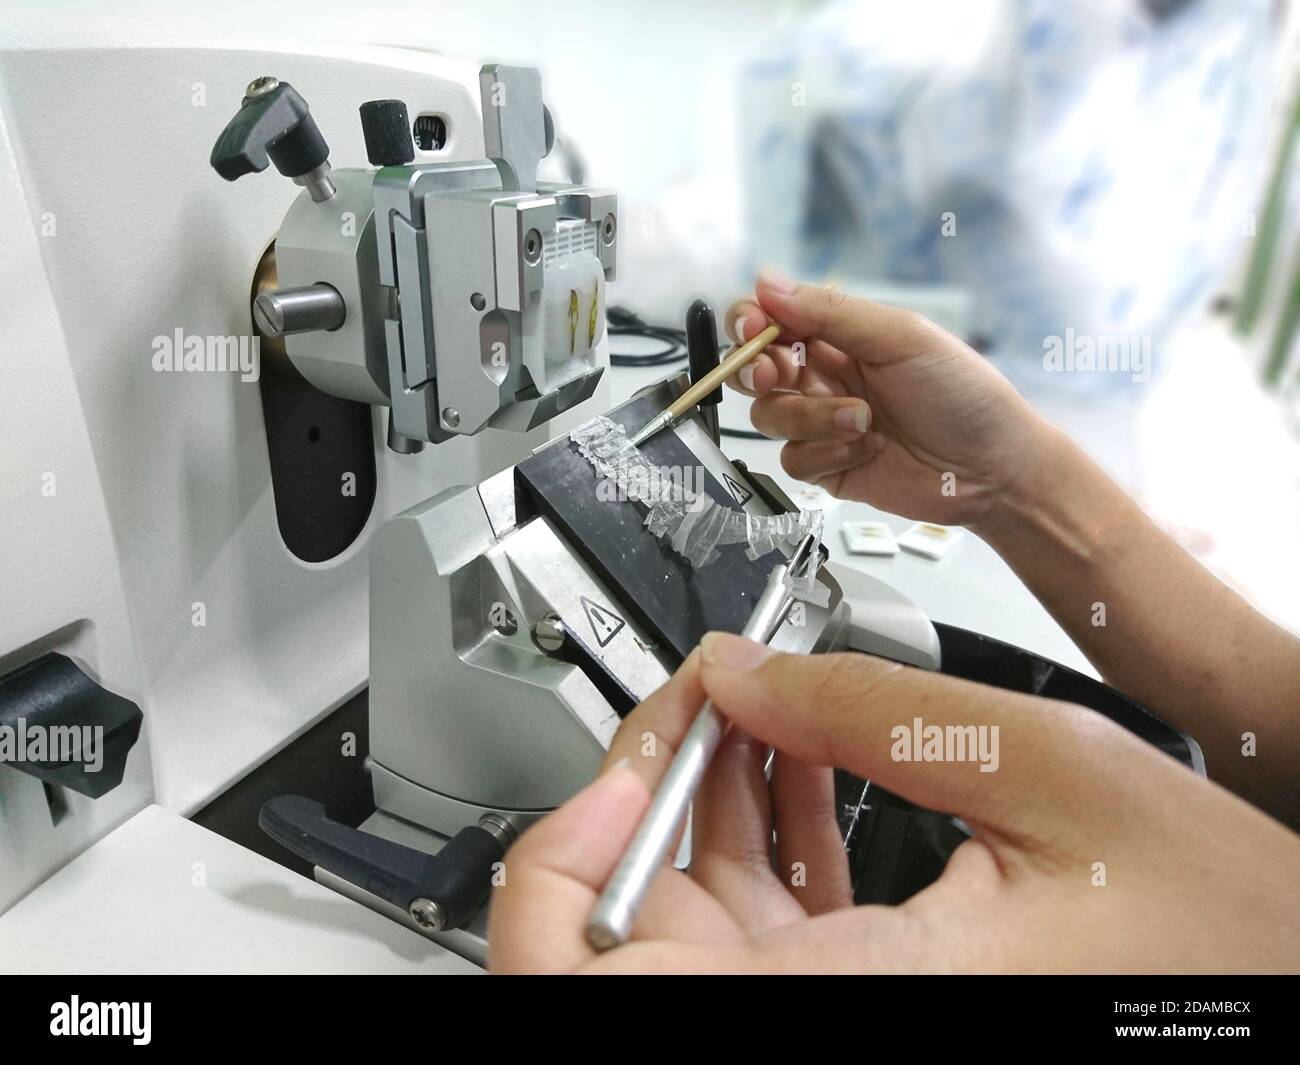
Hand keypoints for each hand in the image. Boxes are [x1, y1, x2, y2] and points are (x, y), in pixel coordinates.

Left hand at [488, 634, 1299, 972]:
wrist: (1280, 969)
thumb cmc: (1215, 918)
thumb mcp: (1045, 767)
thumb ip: (871, 710)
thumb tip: (743, 672)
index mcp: (860, 993)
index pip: (614, 971)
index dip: (580, 849)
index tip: (634, 744)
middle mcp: (834, 1015)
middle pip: (641, 940)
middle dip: (654, 794)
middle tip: (697, 694)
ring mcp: (848, 1009)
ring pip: (699, 921)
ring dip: (707, 800)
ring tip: (745, 700)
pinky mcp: (873, 994)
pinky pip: (764, 926)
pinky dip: (761, 834)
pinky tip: (791, 755)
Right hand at [725, 271, 1060, 530]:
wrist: (994, 469)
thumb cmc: (964, 394)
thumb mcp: (900, 338)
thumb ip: (830, 312)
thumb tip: (767, 281)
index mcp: (839, 335)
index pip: (771, 318)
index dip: (751, 321)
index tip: (755, 328)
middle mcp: (824, 376)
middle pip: (754, 369)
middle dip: (760, 371)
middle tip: (781, 375)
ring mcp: (823, 423)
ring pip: (769, 416)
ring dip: (812, 418)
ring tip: (864, 422)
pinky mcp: (827, 466)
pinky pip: (793, 459)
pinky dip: (827, 453)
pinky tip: (869, 450)